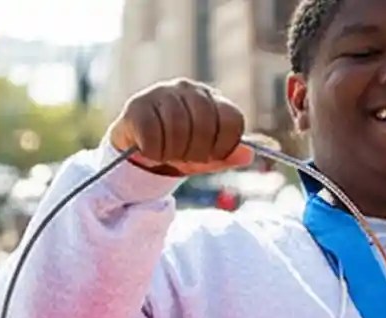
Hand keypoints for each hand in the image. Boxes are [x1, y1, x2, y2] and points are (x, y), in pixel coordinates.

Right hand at [108, 79, 254, 176]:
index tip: (214, 156)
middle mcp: (189, 89)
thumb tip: (248, 155)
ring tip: (170, 156)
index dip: (226, 145)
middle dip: (199, 151)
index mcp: (212, 99)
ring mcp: (162, 93)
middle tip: (190, 159)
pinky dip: (154, 151)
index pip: (232, 119)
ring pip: (177, 127)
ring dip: (175, 152)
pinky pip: (151, 133)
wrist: (142, 147)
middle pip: (205, 123)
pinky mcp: (137, 105)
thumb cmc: (181, 148)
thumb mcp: (208, 155)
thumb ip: (229, 155)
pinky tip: (153, 152)